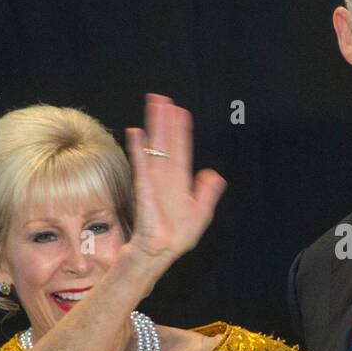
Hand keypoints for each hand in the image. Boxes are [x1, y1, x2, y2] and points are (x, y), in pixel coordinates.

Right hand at [125, 94, 226, 266]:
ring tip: (153, 106)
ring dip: (154, 127)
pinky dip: (139, 150)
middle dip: (164, 120)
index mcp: (180, 180)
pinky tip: (136, 133)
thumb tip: (215, 174)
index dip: (180, 130)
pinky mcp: (144, 190)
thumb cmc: (178, 235)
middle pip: (166, 142)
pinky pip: (141, 166)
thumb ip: (208, 192)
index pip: (181, 149)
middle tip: (161, 98)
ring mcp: (154, 181)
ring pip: (155, 148)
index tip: (180, 110)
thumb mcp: (201, 212)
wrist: (162, 252)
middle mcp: (166, 176)